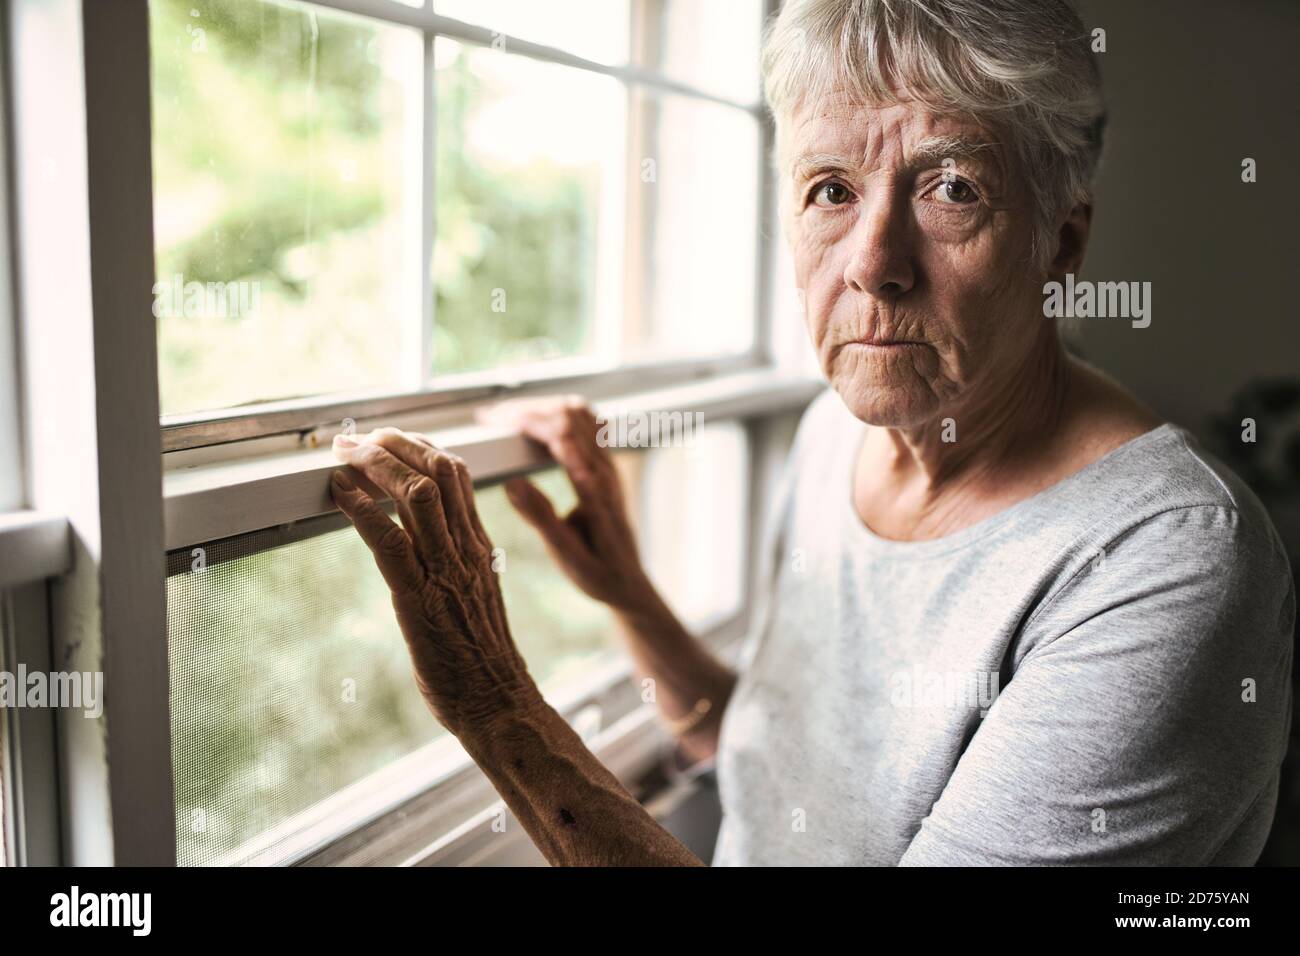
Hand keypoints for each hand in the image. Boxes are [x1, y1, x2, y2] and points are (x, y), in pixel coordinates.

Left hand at [330, 427, 543, 737]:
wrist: (500, 701)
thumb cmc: (484, 659)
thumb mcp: (478, 596)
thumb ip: (460, 565)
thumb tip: (433, 550)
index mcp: (481, 546)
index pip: (457, 474)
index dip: (420, 446)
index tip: (391, 439)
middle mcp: (466, 549)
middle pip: (437, 469)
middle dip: (395, 442)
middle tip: (359, 437)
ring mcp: (446, 570)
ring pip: (416, 493)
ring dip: (374, 464)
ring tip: (345, 453)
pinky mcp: (420, 598)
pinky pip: (389, 540)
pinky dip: (360, 508)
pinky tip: (338, 492)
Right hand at [479, 395, 654, 612]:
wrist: (628, 582)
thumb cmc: (596, 573)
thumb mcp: (566, 555)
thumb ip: (541, 518)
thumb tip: (512, 483)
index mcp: (596, 489)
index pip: (562, 435)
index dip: (526, 421)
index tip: (493, 422)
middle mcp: (606, 469)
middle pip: (568, 415)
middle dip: (527, 409)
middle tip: (490, 417)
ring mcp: (609, 464)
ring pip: (578, 413)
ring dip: (542, 407)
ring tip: (506, 417)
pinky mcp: (607, 464)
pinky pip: (586, 422)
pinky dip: (558, 413)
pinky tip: (536, 423)